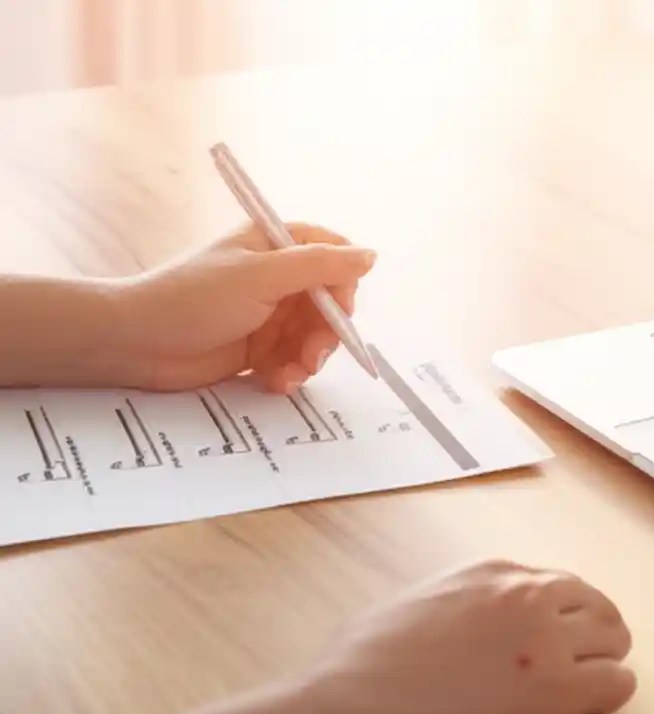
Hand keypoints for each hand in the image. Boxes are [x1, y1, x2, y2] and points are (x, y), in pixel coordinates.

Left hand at [119, 224, 375, 392]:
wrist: (136, 344)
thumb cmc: (194, 298)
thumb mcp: (262, 275)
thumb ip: (320, 266)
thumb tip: (371, 256)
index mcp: (274, 244)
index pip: (331, 254)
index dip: (343, 283)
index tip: (339, 309)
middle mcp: (275, 276)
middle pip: (327, 302)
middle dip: (326, 332)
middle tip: (313, 354)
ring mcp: (266, 313)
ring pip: (312, 335)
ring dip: (308, 357)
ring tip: (290, 374)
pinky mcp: (256, 347)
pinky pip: (291, 359)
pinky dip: (289, 372)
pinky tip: (275, 382)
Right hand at [192, 560, 636, 713]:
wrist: (353, 704)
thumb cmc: (365, 666)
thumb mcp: (420, 602)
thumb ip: (466, 600)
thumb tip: (481, 622)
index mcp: (493, 573)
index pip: (558, 583)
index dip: (561, 614)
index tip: (557, 635)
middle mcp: (526, 596)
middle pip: (596, 604)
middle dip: (592, 632)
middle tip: (584, 661)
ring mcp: (545, 640)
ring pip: (614, 638)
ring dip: (604, 660)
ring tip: (589, 685)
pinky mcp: (557, 689)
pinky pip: (617, 683)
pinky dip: (608, 695)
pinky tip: (585, 710)